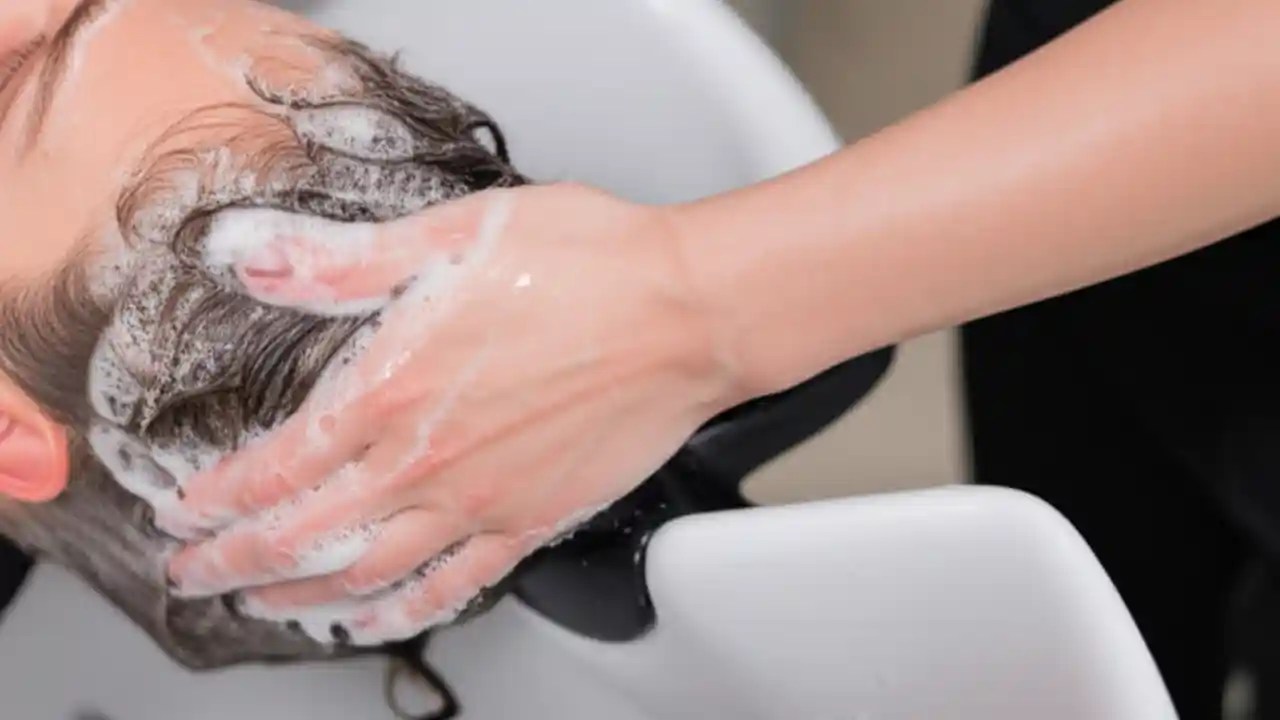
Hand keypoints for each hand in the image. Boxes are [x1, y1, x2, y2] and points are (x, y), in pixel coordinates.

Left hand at [164, 184, 742, 643]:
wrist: (685, 313)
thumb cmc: (588, 264)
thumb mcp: (452, 235)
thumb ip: (344, 261)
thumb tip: (252, 254)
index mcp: (393, 389)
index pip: (276, 467)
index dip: (217, 498)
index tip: (184, 512)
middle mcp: (427, 461)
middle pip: (304, 537)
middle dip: (235, 562)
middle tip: (197, 573)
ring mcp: (480, 502)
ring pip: (366, 575)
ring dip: (301, 598)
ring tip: (264, 606)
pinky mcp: (531, 522)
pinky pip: (452, 587)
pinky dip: (401, 613)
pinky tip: (373, 620)